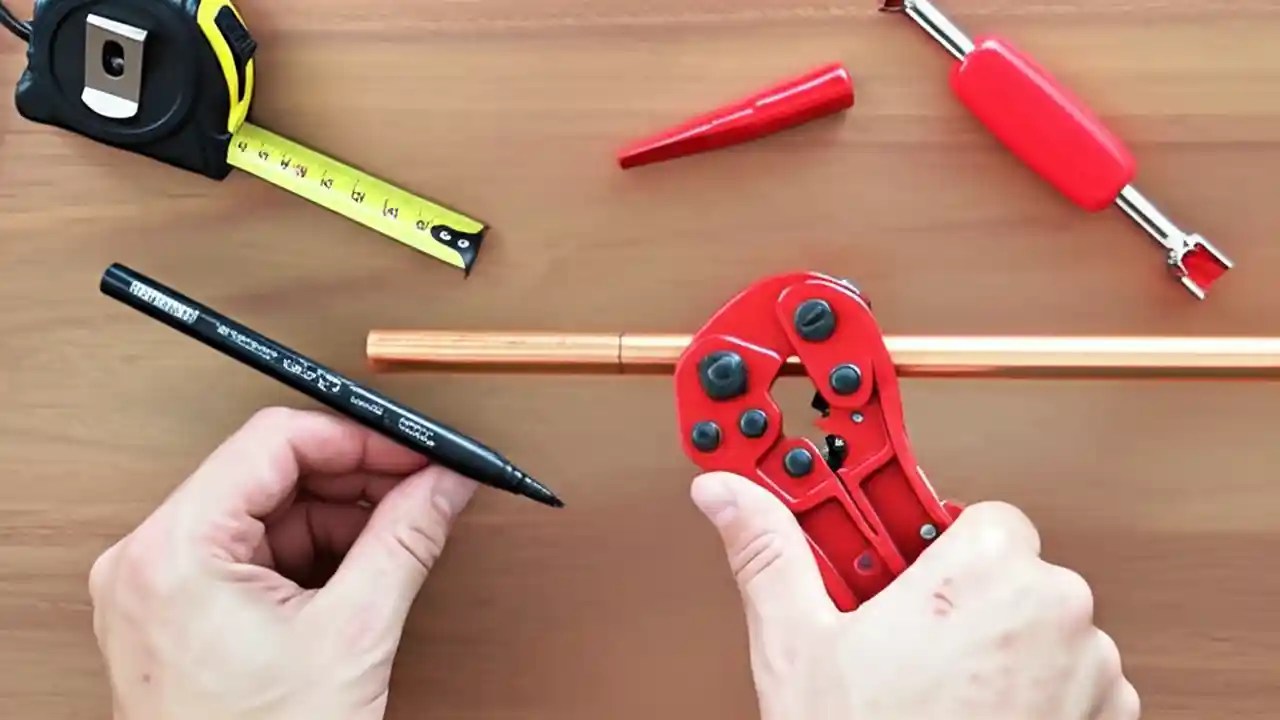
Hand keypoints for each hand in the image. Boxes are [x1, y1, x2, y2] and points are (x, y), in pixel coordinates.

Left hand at [89, 407, 477, 719]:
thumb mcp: (353, 636)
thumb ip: (405, 540)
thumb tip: (443, 484)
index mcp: (174, 551)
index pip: (273, 442)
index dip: (356, 437)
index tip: (414, 449)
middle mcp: (151, 560)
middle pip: (268, 474)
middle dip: (354, 481)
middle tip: (422, 488)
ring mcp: (159, 588)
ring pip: (265, 513)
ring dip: (338, 520)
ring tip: (399, 538)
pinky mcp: (178, 613)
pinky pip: (253, 553)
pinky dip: (312, 555)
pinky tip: (361, 571)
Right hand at [691, 472, 1139, 719]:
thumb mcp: (799, 647)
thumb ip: (768, 553)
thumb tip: (730, 496)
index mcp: (986, 572)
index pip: (974, 512)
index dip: (927, 544)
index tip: (896, 555)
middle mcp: (1055, 611)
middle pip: (1005, 571)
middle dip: (956, 600)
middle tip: (903, 637)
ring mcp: (1090, 670)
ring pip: (1037, 628)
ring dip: (995, 649)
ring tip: (933, 690)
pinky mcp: (1106, 718)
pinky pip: (1071, 680)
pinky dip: (1032, 693)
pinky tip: (972, 716)